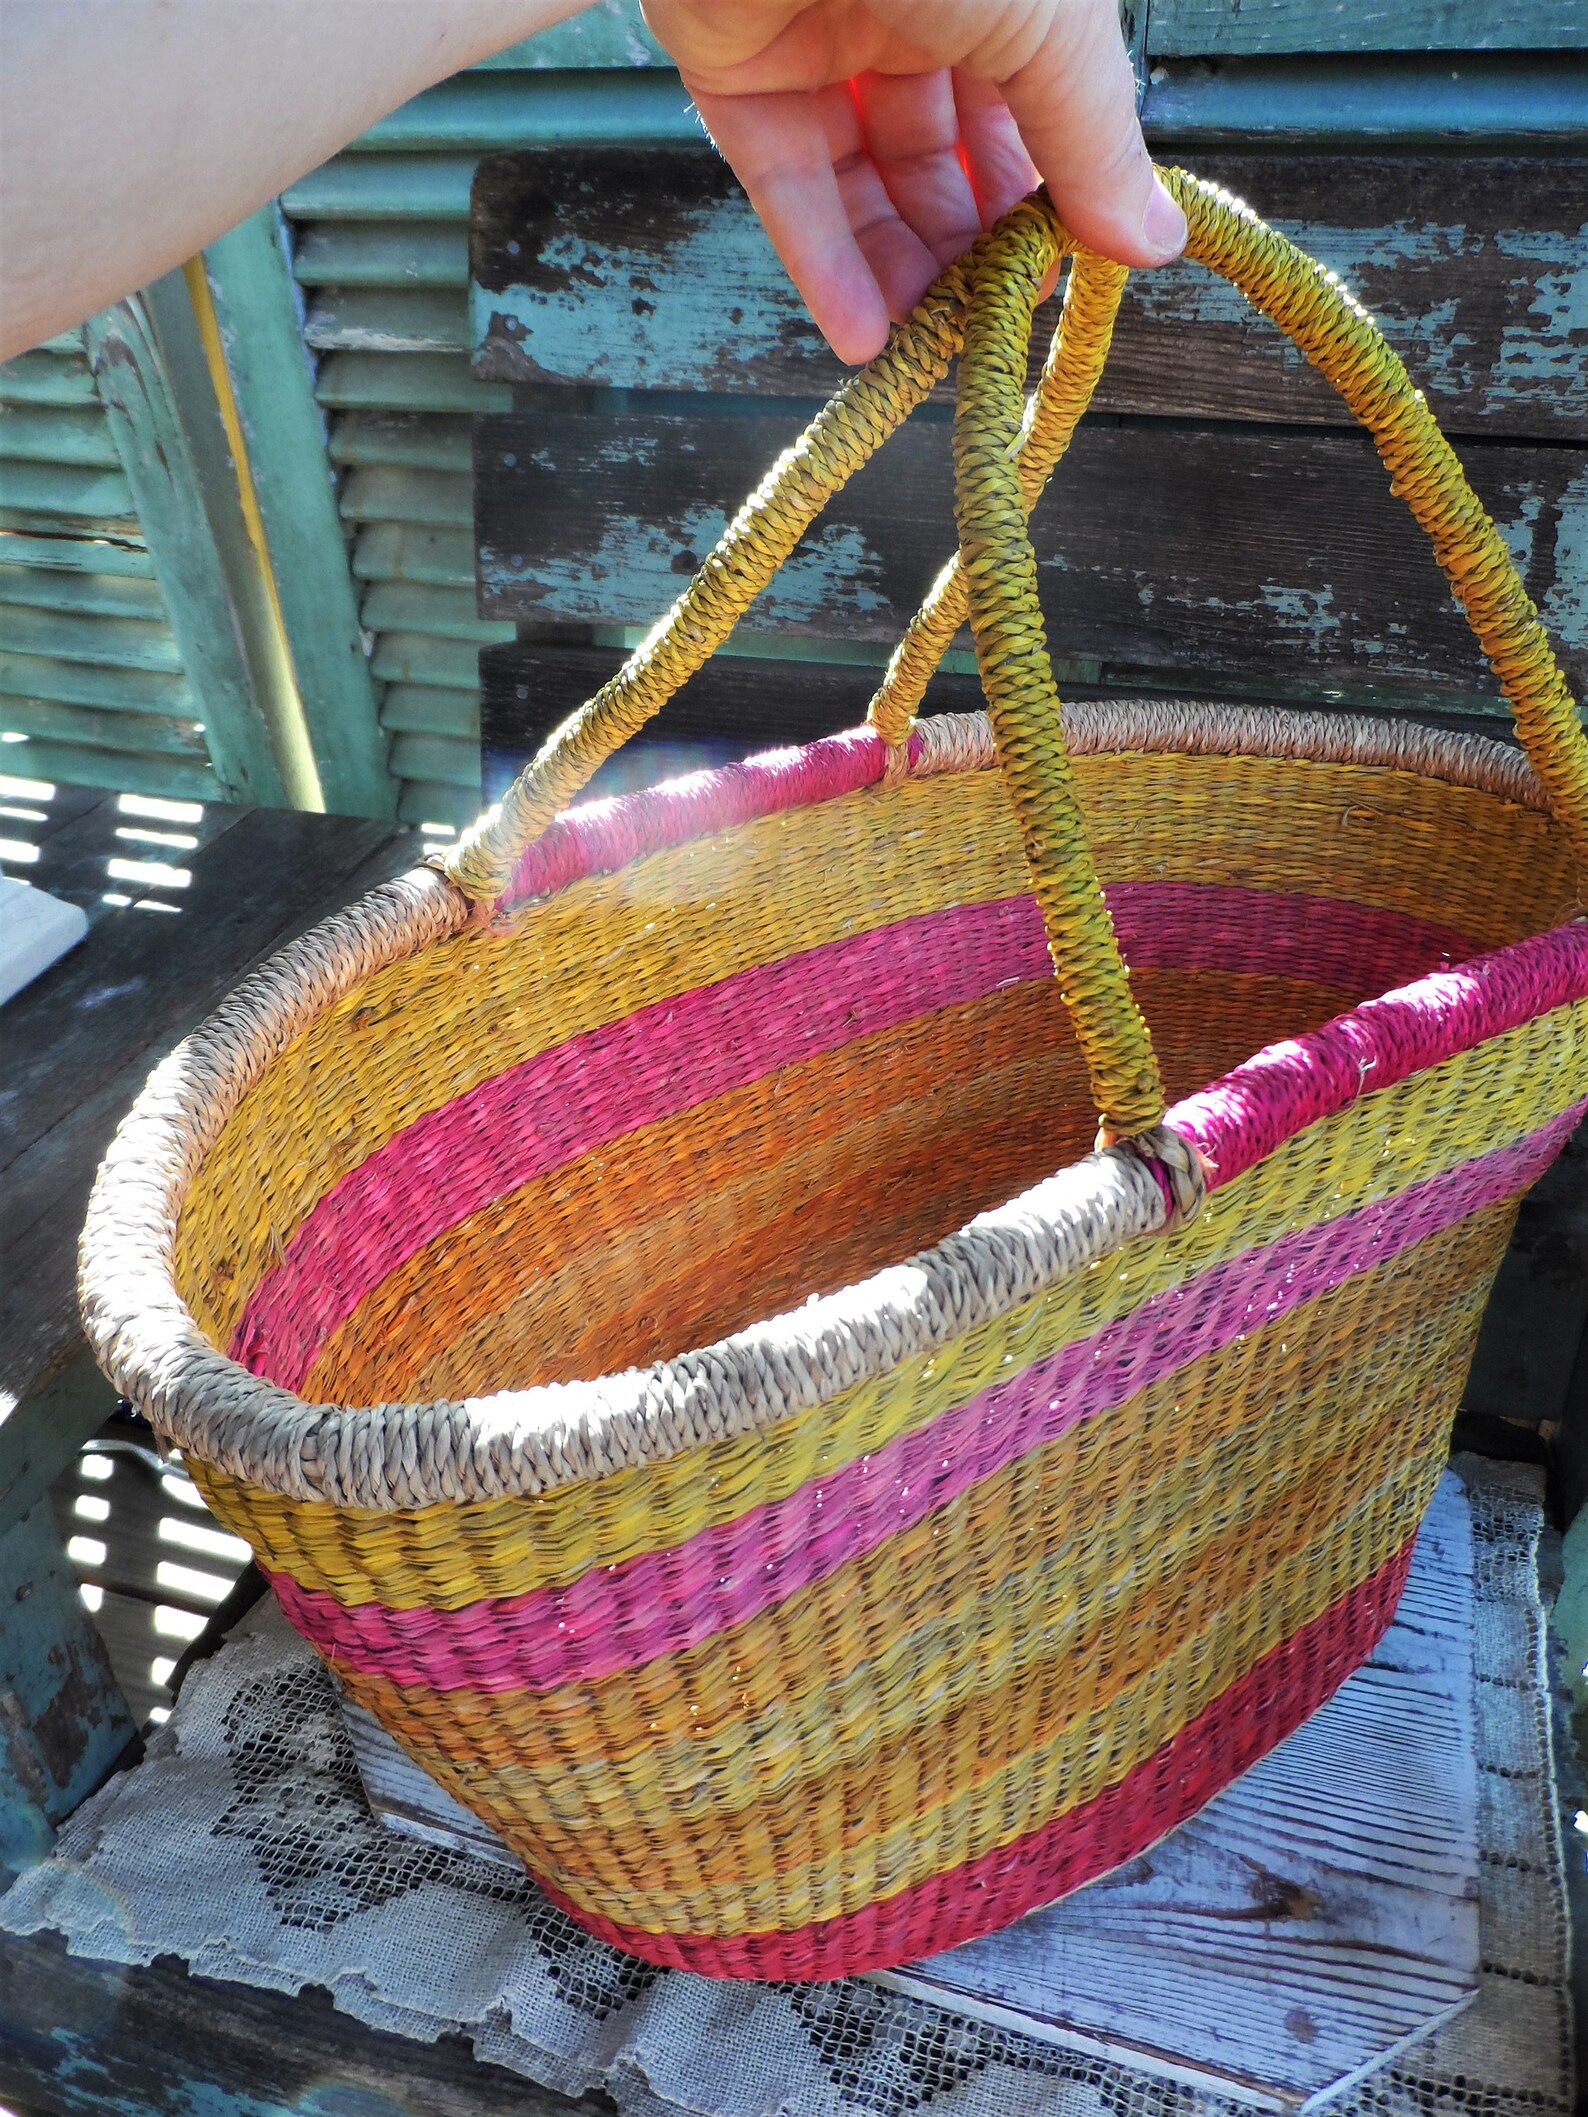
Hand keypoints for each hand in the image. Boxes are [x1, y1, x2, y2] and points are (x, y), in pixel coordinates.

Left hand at [641, 0, 1184, 363]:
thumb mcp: (1052, 29)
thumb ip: (1093, 139)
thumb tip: (1153, 241)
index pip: (1026, 112)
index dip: (1042, 200)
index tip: (1055, 279)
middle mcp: (911, 4)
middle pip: (942, 156)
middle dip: (967, 247)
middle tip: (988, 326)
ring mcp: (819, 35)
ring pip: (864, 180)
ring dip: (898, 271)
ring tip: (930, 346)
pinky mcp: (737, 65)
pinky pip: (788, 181)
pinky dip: (824, 267)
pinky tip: (867, 339)